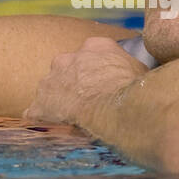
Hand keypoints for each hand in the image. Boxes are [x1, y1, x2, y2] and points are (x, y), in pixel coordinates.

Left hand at [23, 36, 148, 127]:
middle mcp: (69, 58)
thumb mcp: (143, 73)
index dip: (98, 71)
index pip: (93, 54)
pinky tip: (50, 131)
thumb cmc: (134, 93)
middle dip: (74, 84)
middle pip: (67, 69)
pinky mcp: (40, 104)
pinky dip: (41, 121)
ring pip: (50, 89)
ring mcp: (51, 80)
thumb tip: (142, 75)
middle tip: (87, 102)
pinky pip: (35, 112)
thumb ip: (134, 70)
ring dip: (58, 102)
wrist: (115, 111)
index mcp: (96, 47)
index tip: (103, 83)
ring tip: (70, 120)